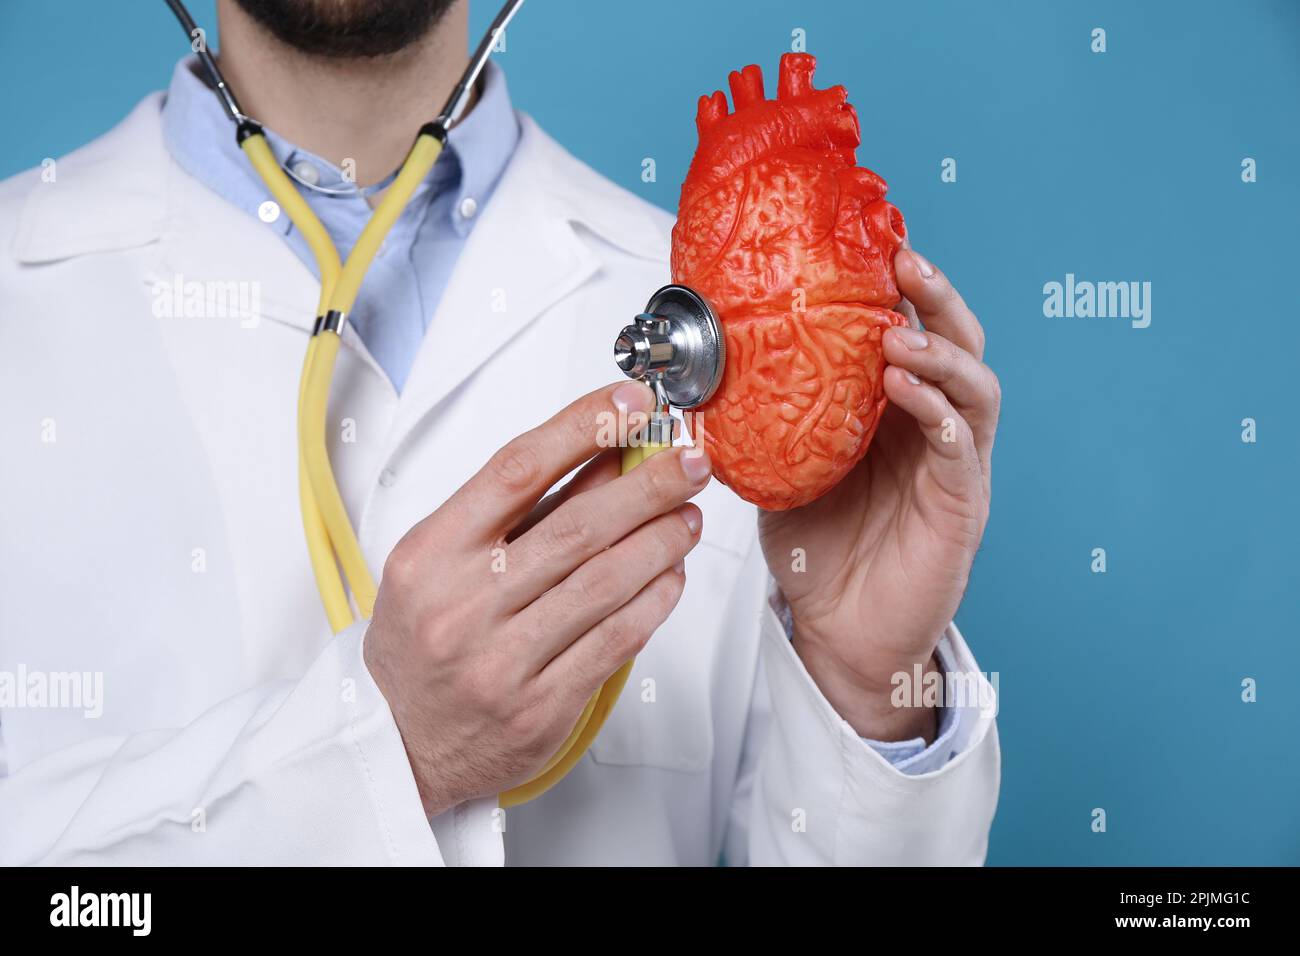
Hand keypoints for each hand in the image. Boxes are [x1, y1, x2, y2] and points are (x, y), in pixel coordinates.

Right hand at [364, 382, 710, 815]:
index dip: (582, 428)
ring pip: (604, 584)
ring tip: (688, 516)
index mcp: (431, 554)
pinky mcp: (541, 708)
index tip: (632, 403)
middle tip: (689, 460)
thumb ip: (519, 511)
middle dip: (647, 485)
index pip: (516, 470)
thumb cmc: (422, 641)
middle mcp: (463, 605)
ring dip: (660, 541)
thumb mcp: (443, 561)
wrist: (397, 743)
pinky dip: (654, 602)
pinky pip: (615, 642)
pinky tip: (672, 575)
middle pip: (575, 526)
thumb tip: (605, 454)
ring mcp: (501, 661)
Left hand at [758, 248, 999, 741]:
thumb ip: (761, 422)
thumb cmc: (817, 549)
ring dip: (939, 351)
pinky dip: (938, 411)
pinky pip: (961, 446)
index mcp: (891, 411)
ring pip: (973, 386)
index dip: (897, 289)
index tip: (872, 245)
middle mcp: (930, 427)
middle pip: (954, 342)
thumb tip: (700, 375)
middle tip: (904, 262)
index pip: (908, 332)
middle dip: (934, 297)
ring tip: (898, 334)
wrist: (839, 630)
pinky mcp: (962, 503)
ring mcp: (952, 463)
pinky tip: (906, 389)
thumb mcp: (778, 469)